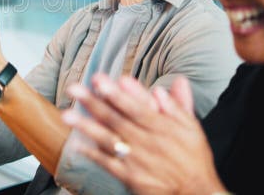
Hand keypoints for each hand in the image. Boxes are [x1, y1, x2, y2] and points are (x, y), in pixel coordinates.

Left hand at [63, 74, 224, 194]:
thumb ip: (178, 106)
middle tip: (74, 89)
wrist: (196, 194)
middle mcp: (147, 141)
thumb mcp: (192, 128)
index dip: (116, 94)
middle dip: (94, 103)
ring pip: (108, 140)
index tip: (99, 80)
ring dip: (86, 126)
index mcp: (162, 127)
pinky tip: (77, 144)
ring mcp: (136, 160)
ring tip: (67, 114)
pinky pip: (108, 164)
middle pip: (116, 119)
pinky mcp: (130, 177)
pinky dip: (92, 154)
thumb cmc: (193, 159)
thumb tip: (166, 85)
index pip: (135, 106)